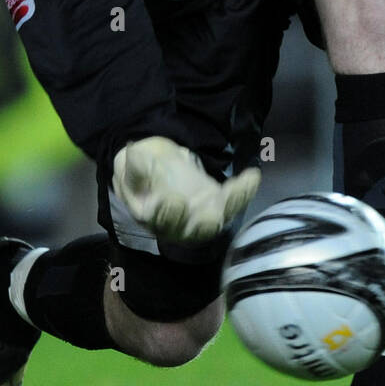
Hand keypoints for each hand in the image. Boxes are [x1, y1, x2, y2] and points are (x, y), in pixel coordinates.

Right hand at [112, 136, 260, 242]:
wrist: (156, 168)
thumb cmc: (141, 171)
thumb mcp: (132, 166)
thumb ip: (137, 165)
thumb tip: (135, 154)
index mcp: (153, 218)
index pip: (161, 223)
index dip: (168, 215)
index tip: (174, 201)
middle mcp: (179, 225)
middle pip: (194, 231)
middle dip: (203, 225)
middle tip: (210, 216)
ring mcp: (200, 216)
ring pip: (218, 217)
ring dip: (231, 205)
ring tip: (239, 188)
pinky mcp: (217, 204)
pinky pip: (232, 201)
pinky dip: (243, 190)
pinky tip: (252, 176)